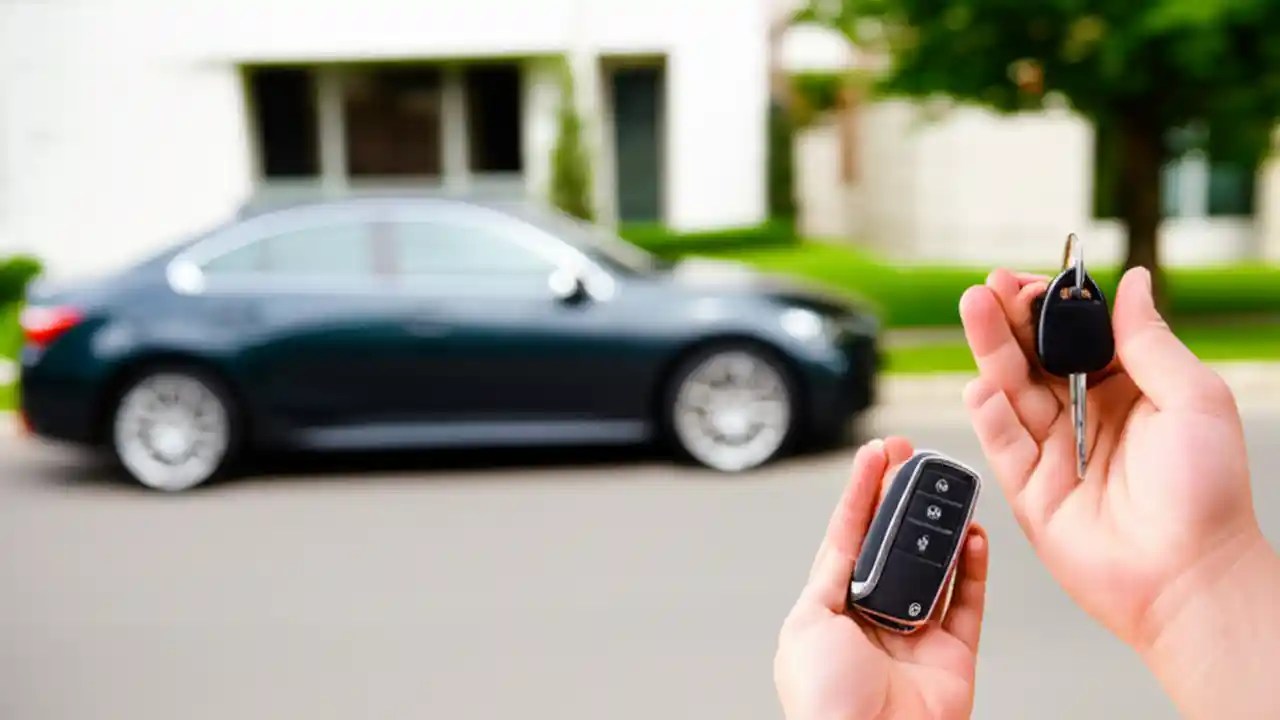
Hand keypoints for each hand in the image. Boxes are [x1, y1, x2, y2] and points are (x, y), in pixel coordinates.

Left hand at [775, 437, 989, 719]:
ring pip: (935, 566)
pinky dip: (975, 568)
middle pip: (893, 544)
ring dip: (941, 525)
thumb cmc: (825, 702)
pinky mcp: (954, 654)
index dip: (861, 492)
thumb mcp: (807, 624)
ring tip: (945, 486)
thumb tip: (846, 542)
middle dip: (903, 498)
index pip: (848, 536)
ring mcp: (916, 633)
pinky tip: (974, 535)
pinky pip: (969, 602)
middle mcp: (874, 618)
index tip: (875, 453)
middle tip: (913, 457)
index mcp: (832, 610)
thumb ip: (830, 577)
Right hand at [960, 267, 1278, 716]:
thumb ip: (1149, 340)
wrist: (1188, 578)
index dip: (1052, 306)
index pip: (1078, 335)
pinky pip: (1003, 444)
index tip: (1031, 280)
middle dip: (1009, 320)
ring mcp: (1055, 451)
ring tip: (973, 310)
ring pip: (1011, 391)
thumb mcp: (1194, 398)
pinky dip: (988, 414)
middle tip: (988, 288)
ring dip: (989, 350)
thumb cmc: (1206, 495)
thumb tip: (1130, 281)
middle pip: (1035, 356)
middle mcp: (1086, 416)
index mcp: (1128, 390)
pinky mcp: (1030, 490)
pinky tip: (980, 384)